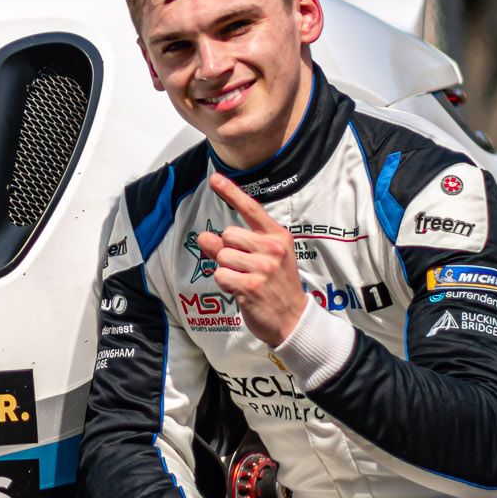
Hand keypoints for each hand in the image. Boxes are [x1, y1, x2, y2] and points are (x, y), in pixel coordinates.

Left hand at [198, 173, 306, 348]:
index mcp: (277, 236)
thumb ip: (231, 246)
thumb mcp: (261, 260)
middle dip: (228, 251)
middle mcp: (272, 248)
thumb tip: (203, 236)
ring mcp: (263, 267)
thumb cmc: (275, 286)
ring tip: (245, 281)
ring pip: (221, 255)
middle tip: (245, 269)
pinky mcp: (252, 285)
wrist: (293, 319)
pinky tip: (242, 291)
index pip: (251, 208)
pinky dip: (225, 284)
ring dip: (226, 270)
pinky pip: (220, 275)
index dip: (231, 192)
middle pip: (228, 234)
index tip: (215, 178)